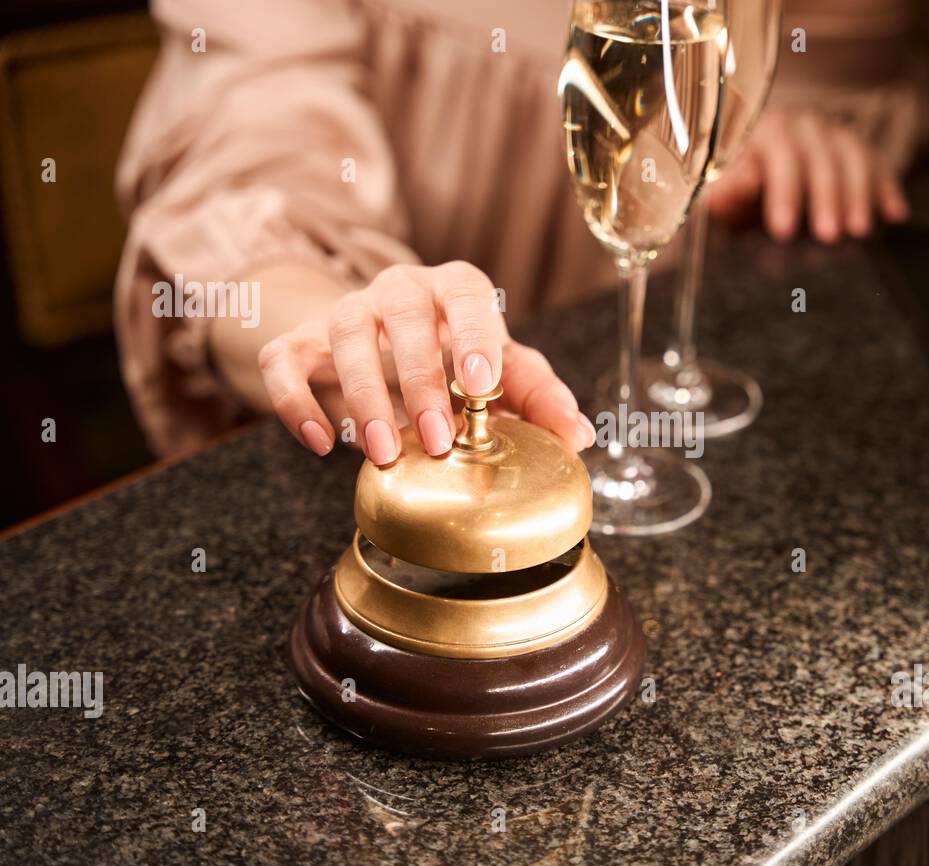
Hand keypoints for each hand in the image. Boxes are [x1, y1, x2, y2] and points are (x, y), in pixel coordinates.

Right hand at [256, 261, 595, 463]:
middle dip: (418, 380)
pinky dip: (296, 401)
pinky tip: (321, 443)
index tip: (479, 384)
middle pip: (402, 314)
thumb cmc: (460, 357)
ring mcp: (346, 310)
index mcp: (455, 288)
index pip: (466, 293)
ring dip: (362, 394)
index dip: (473, 334)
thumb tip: (578, 436)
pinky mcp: (303, 339)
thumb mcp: (505, 373)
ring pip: (344, 333)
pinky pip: (285, 359)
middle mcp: (398, 289)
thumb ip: (540, 398)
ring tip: (383, 450)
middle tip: (434, 440)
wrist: (388, 344)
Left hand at [707, 108, 909, 242]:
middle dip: (827, 198)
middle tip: (829, 236)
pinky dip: (887, 189)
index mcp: (768, 131)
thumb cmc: (739, 192)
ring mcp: (836, 134)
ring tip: (860, 231)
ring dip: (860, 195)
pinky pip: (878, 165)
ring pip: (854, 158)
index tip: (784, 230)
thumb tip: (740, 182)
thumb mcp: (725, 193)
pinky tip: (895, 215)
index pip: (781, 155)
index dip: (785, 193)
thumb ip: (728, 189)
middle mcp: (806, 125)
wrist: (759, 179)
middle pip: (822, 158)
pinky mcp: (859, 151)